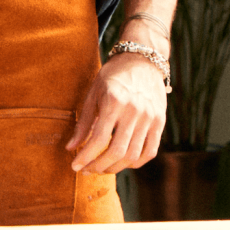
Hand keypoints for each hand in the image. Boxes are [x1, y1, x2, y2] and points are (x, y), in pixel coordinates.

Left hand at [65, 52, 166, 173]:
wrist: (142, 59)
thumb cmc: (113, 75)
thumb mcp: (94, 92)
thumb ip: (84, 122)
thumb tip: (70, 148)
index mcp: (114, 101)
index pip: (98, 139)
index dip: (85, 156)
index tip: (75, 166)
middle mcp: (134, 110)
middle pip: (116, 151)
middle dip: (99, 166)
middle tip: (88, 170)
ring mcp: (149, 117)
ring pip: (132, 155)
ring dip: (115, 168)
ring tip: (102, 167)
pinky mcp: (160, 121)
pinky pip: (149, 151)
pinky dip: (135, 163)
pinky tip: (122, 162)